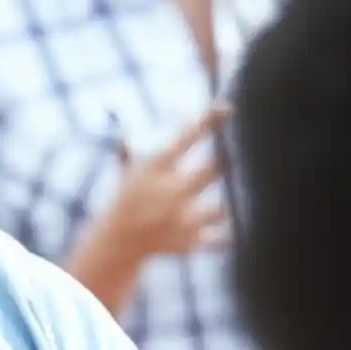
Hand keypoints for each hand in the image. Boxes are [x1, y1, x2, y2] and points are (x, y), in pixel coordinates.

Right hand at [99, 104, 230, 258]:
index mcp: (154, 170)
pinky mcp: (190, 242)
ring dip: (226, 203)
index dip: (207, 122)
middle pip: (211, 169)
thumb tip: (128, 128)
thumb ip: (136, 150)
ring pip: (221, 208)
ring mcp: (181, 219)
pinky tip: (230, 229)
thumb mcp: (130, 173)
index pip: (185, 138)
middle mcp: (169, 192)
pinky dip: (226, 233)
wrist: (119, 241)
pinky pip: (220, 237)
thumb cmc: (127, 200)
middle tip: (231, 156)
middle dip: (225, 160)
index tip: (226, 107)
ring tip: (226, 200)